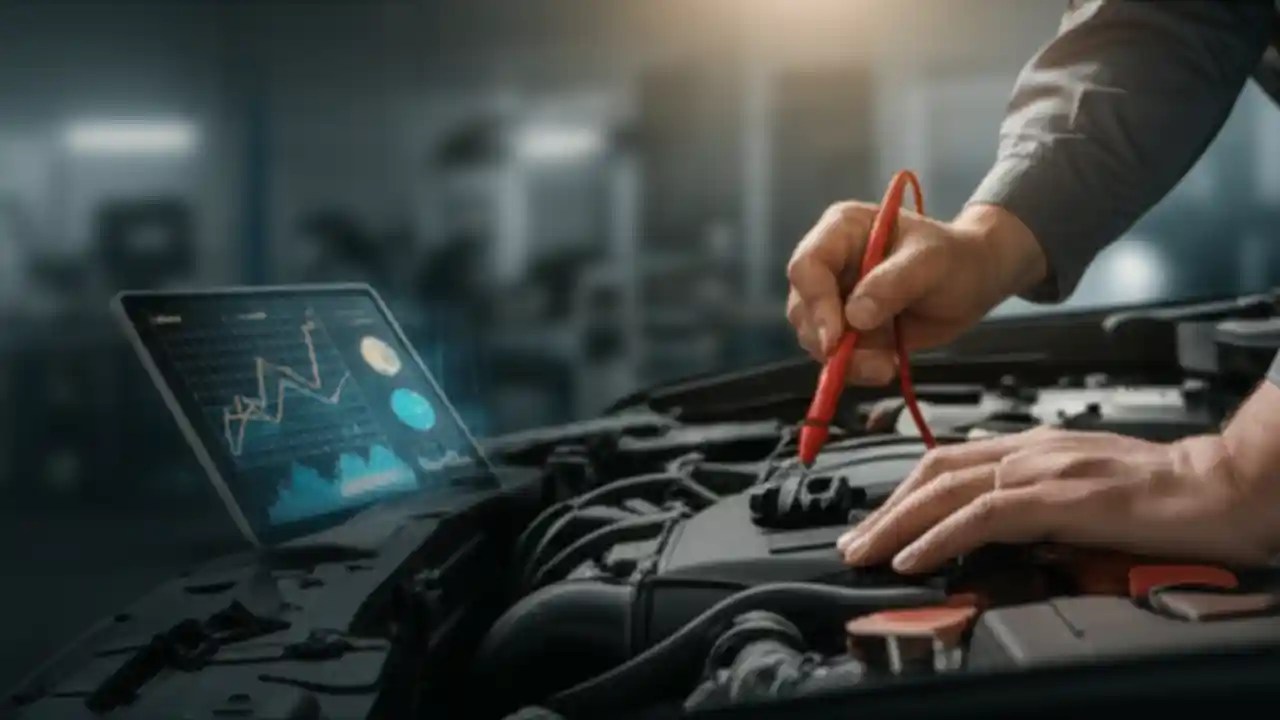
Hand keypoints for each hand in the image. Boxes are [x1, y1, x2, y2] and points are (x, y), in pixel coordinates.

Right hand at [785, 203, 1045, 384]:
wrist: (974, 281)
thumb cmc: (955, 258)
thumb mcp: (932, 262)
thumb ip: (894, 283)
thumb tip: (854, 317)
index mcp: (841, 231)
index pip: (807, 265)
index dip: (815, 302)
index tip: (836, 338)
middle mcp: (829, 263)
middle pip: (802, 307)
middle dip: (828, 340)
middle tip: (870, 362)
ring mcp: (834, 298)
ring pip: (813, 337)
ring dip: (844, 361)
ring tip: (884, 367)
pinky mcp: (846, 329)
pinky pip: (834, 357)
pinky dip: (854, 370)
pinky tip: (885, 366)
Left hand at [837, 427, 1278, 573]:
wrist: (1221, 487)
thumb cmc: (1161, 495)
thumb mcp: (1082, 491)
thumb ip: (1036, 503)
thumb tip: (993, 535)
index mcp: (1032, 447)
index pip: (948, 461)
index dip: (902, 491)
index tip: (875, 521)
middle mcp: (1029, 450)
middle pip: (933, 473)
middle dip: (884, 510)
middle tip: (852, 542)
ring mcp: (1043, 470)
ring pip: (946, 492)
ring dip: (896, 525)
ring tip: (863, 553)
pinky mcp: (1060, 498)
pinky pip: (983, 517)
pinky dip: (938, 537)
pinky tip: (911, 558)